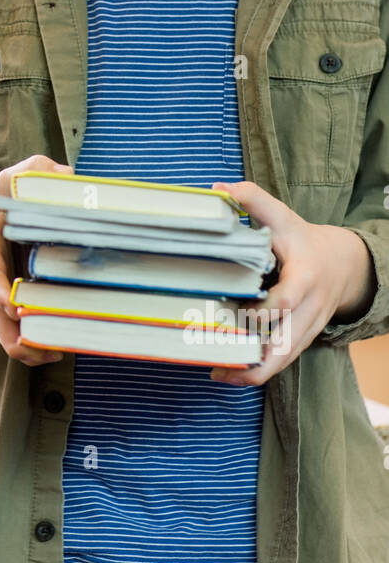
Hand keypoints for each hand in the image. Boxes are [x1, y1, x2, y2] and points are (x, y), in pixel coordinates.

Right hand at [0, 154, 73, 364]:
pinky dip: (32, 346)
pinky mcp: (13, 304)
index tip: (16, 305)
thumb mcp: (16, 176)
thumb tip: (68, 177)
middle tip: (45, 343)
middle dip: (18, 335)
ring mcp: (0, 294)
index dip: (2, 290)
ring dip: (27, 349)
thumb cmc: (4, 197)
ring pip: (5, 333)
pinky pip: (16, 333)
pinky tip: (57, 348)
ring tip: (57, 352)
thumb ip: (38, 171)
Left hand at [208, 179, 375, 384]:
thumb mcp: (282, 216)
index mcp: (304, 278)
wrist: (343, 265)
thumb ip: (253, 200)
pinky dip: (259, 369)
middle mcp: (309, 309)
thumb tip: (218, 190)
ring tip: (220, 371)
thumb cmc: (303, 240)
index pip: (287, 300)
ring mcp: (308, 328)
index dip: (262, 310)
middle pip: (286, 343)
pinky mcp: (302, 339)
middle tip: (218, 356)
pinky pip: (283, 361)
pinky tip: (230, 370)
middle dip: (255, 356)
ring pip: (284, 359)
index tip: (236, 312)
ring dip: (253, 370)